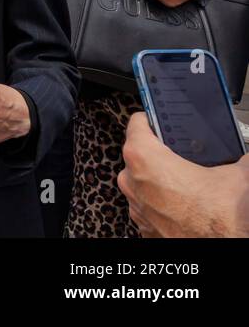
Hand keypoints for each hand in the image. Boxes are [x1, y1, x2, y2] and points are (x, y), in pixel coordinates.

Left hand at [119, 111, 248, 236]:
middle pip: (139, 154)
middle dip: (160, 153)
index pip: (136, 124)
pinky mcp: (144, 227)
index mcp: (145, 159)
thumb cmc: (223, 220)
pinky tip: (185, 203)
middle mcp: (132, 182)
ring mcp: (136, 207)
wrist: (225, 250)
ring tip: (189, 183)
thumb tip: (245, 156)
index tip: (159, 119)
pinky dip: (162, 202)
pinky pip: (148, 205)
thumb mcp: (238, 176)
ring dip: (161, 180)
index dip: (151, 119)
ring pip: (141, 181)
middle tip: (183, 155)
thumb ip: (239, 157)